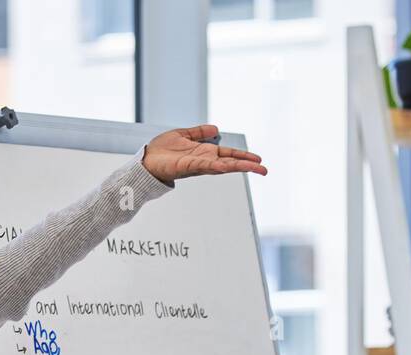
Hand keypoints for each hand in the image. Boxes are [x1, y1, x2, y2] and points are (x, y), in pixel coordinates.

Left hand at [141, 124, 267, 183]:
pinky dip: (218, 166)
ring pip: (223, 166)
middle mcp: (204, 161)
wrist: (146, 161)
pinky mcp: (188, 166)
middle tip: (265, 170)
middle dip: (248, 166)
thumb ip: (199, 132)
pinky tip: (228, 166)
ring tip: (255, 169)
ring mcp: (198, 165)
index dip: (243, 157)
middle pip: (231, 163)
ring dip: (239, 167)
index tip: (257, 160)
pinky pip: (206, 166)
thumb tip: (216, 129)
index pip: (229, 155)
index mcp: (205, 154)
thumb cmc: (161, 151)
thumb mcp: (183, 135)